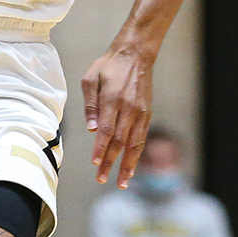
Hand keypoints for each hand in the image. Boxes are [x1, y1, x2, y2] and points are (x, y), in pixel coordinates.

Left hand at [81, 45, 154, 186]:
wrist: (136, 54)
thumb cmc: (108, 66)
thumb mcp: (90, 79)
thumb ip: (90, 104)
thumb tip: (91, 129)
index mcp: (113, 99)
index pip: (107, 129)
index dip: (101, 147)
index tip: (96, 162)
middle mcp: (129, 108)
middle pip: (120, 141)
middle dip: (111, 162)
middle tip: (102, 179)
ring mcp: (140, 112)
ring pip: (134, 143)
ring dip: (128, 164)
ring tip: (121, 181)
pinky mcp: (147, 113)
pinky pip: (142, 137)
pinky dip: (137, 154)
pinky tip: (132, 166)